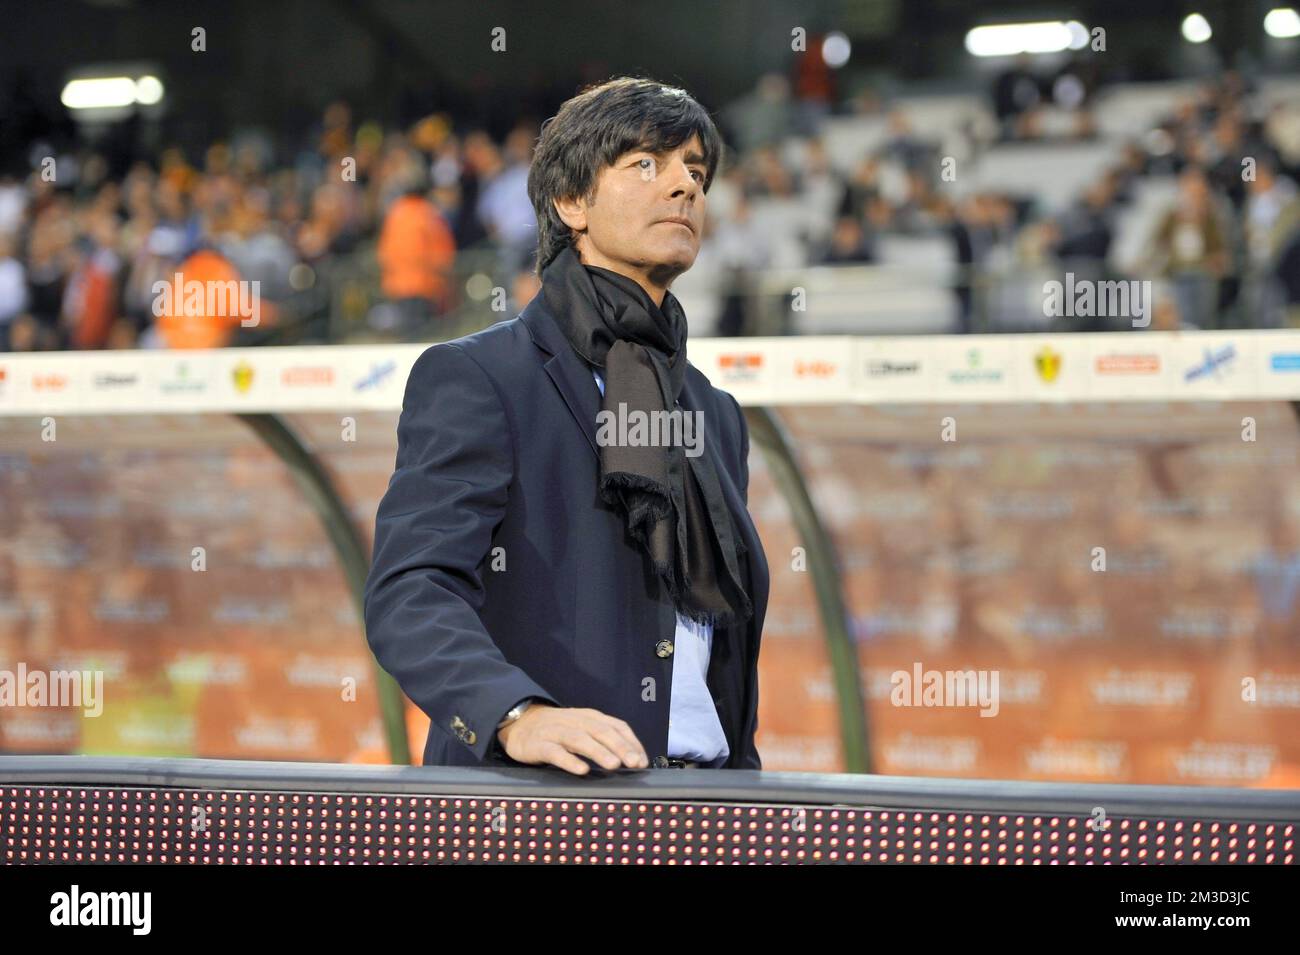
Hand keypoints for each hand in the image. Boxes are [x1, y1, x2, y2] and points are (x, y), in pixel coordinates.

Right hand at [497, 703, 648, 774]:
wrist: (520, 722)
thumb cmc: (558, 729)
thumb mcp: (583, 727)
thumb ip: (604, 739)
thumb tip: (632, 758)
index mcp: (590, 717)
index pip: (616, 726)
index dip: (631, 742)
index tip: (642, 760)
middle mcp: (575, 721)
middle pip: (601, 731)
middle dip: (620, 747)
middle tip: (634, 763)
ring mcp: (556, 732)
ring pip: (580, 739)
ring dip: (598, 752)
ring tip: (614, 765)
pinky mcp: (539, 744)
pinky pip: (555, 752)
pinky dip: (569, 760)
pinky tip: (581, 770)